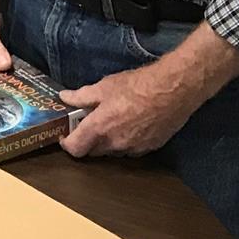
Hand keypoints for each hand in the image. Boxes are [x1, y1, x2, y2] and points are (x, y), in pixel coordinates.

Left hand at [60, 25, 238, 159]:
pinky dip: (124, 141)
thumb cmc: (136, 86)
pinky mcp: (150, 148)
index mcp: (99, 129)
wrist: (173, 90)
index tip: (65, 135)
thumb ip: (81, 96)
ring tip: (110, 123)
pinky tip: (129, 125)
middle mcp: (115, 144)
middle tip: (87, 124)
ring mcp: (134, 149)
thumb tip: (64, 97)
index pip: (75, 150)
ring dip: (107, 142)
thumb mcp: (104, 86)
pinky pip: (130, 149)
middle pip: (93, 152)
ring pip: (112, 151)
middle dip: (87, 141)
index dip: (67, 144)